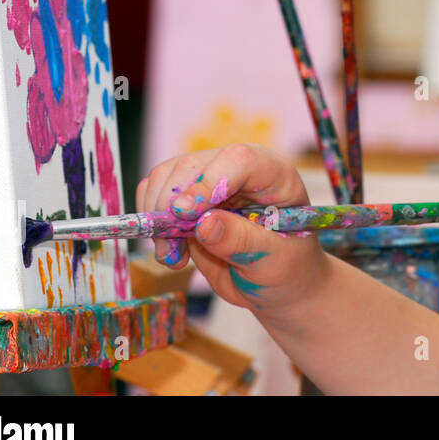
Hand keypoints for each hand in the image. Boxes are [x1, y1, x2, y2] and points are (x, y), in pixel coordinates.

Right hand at [136, 144, 330, 315]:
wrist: (276, 280)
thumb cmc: (286, 266)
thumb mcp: (274, 261)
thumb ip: (242, 242)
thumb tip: (204, 224)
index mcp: (273, 175)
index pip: (239, 159)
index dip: (208, 182)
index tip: (184, 215)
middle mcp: (238, 168)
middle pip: (192, 165)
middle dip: (171, 207)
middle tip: (174, 252)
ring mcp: (209, 178)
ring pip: (166, 177)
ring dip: (157, 218)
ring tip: (174, 256)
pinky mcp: (187, 196)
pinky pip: (155, 195)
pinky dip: (153, 224)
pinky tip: (171, 252)